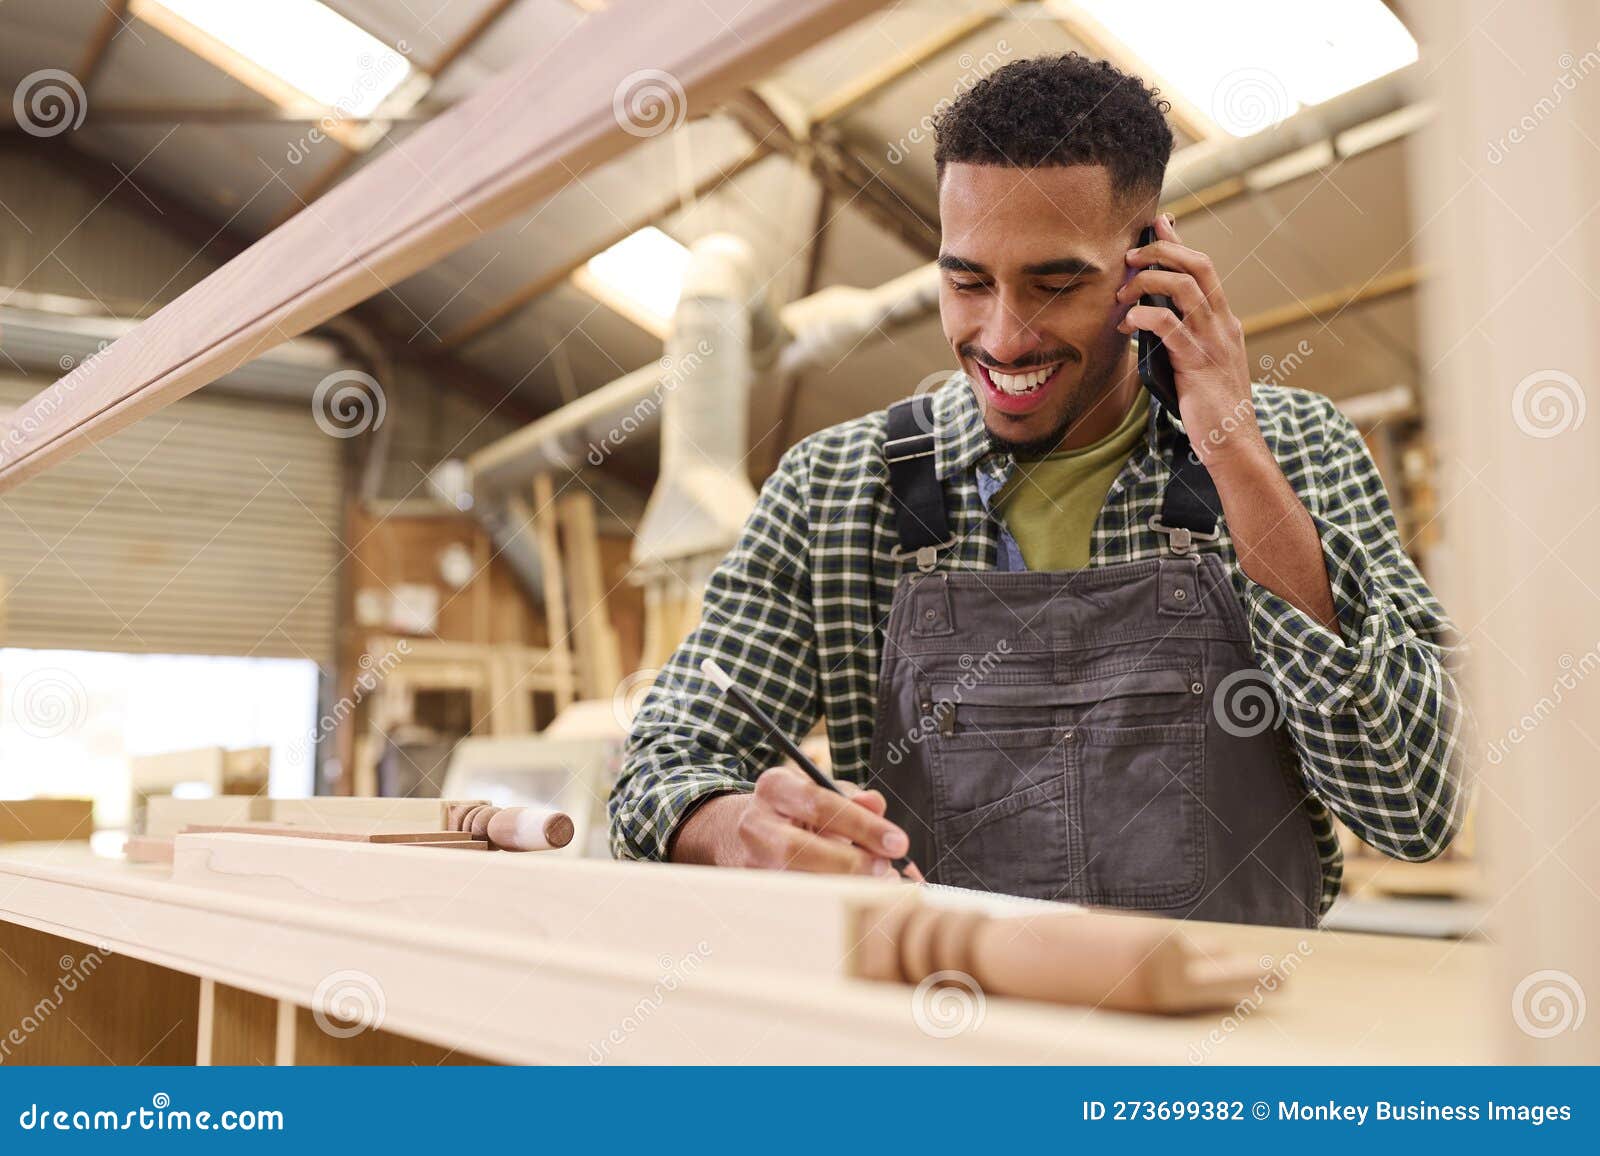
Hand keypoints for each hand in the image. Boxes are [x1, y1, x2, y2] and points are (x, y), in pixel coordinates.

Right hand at [669, 765, 918, 877]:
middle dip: (851, 863)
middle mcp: (755, 823)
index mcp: (774, 786)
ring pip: (797, 882)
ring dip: (844, 888)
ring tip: (878, 887)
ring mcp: (748, 862)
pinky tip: (856, 899)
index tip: (898, 843)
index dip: (863, 825)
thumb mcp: (816, 791)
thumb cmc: (789, 811)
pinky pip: (798, 901)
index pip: (820, 803)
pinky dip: (832, 901)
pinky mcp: (753, 892)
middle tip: (887, 870)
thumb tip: (876, 805)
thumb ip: (849, 797)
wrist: (733, 833)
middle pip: (801, 849)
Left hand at [1116, 213, 1267, 468]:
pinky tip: (1127, 323)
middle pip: (1198, 265)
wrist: (1233, 442)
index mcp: (1223, 321)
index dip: (1179, 243)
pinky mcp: (1198, 362)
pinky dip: (1144, 316)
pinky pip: (1169, 326)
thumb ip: (1179, 336)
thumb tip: (1147, 317)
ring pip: (1185, 288)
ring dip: (1148, 281)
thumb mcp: (1196, 362)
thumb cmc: (1209, 406)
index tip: (1158, 222)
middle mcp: (1222, 323)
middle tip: (1129, 255)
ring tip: (1122, 292)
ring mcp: (1213, 341)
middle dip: (1161, 251)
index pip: (1203, 268)